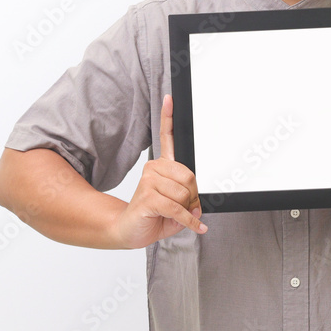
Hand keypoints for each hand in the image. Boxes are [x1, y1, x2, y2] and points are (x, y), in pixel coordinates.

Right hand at [115, 94, 207, 248]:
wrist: (132, 231)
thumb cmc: (155, 216)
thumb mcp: (180, 207)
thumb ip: (191, 201)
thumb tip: (198, 206)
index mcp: (162, 166)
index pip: (166, 137)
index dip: (168, 117)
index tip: (169, 99)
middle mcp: (154, 169)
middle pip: (190, 177)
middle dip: (193, 198)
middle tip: (184, 208)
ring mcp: (148, 181)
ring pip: (185, 194)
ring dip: (188, 211)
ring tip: (174, 215)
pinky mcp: (147, 196)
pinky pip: (177, 208)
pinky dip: (188, 221)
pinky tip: (194, 226)